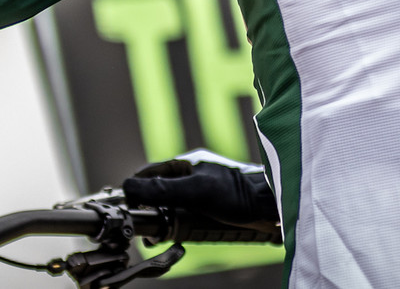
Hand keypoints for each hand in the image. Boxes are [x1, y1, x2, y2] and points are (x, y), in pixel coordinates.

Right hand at [122, 155, 278, 232]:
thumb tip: (129, 188)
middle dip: (149, 208)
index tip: (127, 208)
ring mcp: (201, 191)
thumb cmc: (239, 194)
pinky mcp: (211, 206)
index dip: (135, 190)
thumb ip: (163, 190)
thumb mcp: (197, 191)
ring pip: (171, 205)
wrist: (271, 206)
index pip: (148, 175)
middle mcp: (190, 175)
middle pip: (158, 191)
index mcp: (184, 164)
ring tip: (159, 236)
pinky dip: (179, 225)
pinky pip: (186, 214)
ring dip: (164, 219)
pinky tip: (180, 236)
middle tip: (145, 228)